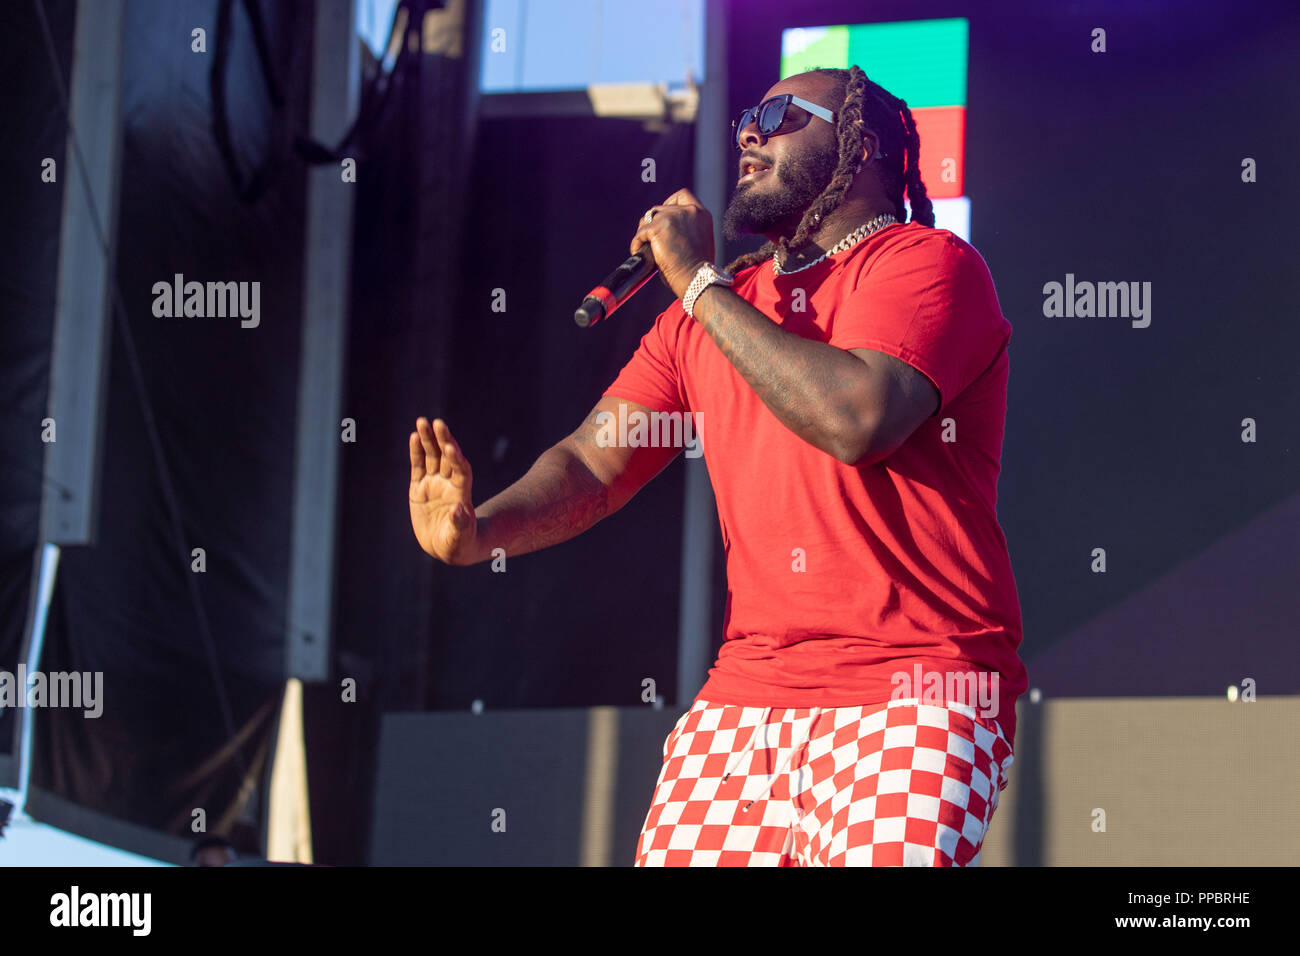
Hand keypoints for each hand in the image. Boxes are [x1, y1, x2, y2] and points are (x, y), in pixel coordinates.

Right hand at [409, 417, 477, 564]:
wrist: (445, 546)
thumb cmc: (457, 543)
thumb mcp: (459, 537)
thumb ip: (459, 524)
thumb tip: (458, 510)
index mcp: (461, 493)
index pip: (461, 470)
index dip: (457, 459)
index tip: (451, 447)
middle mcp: (449, 484)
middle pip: (447, 457)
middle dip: (443, 440)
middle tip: (438, 423)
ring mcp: (434, 483)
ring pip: (432, 456)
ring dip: (428, 439)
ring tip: (422, 421)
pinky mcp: (420, 487)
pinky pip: (418, 465)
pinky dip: (416, 452)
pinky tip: (413, 436)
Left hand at [631, 188, 715, 300]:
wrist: (695, 279)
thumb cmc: (698, 269)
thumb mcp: (699, 241)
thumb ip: (687, 229)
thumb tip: (667, 231)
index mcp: (701, 214)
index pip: (682, 196)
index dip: (670, 204)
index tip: (664, 217)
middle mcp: (689, 211)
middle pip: (661, 208)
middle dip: (653, 223)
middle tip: (651, 241)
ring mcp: (673, 217)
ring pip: (648, 218)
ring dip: (644, 232)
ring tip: (646, 248)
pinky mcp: (658, 227)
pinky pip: (640, 233)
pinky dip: (637, 243)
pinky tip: (639, 252)